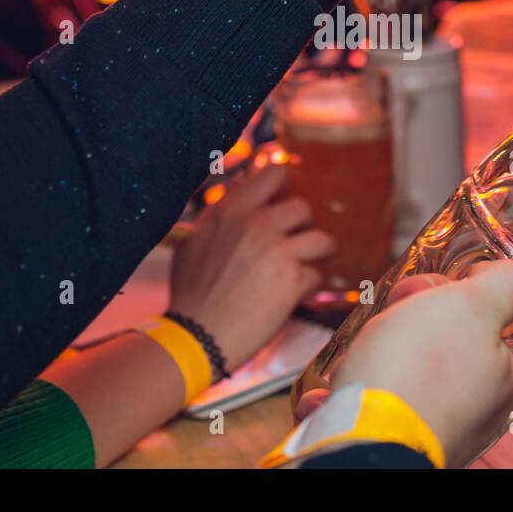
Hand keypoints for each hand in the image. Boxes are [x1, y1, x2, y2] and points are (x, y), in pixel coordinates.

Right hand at [169, 164, 333, 370]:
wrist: (196, 336)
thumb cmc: (190, 294)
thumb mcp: (193, 243)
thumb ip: (218, 218)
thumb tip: (235, 201)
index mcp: (231, 211)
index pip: (274, 175)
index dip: (287, 187)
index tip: (287, 200)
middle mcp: (255, 224)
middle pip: (303, 208)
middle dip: (304, 226)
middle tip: (298, 242)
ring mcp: (276, 251)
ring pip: (322, 239)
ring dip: (320, 253)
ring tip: (312, 263)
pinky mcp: (292, 280)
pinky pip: (317, 275)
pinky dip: (309, 286)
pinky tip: (297, 295)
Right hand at [299, 260, 512, 466]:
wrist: (365, 440)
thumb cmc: (417, 372)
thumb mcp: (474, 305)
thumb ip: (504, 283)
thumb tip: (508, 273)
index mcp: (502, 380)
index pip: (480, 320)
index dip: (445, 298)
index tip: (419, 296)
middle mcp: (476, 412)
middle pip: (437, 343)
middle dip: (403, 326)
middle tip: (385, 329)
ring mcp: (435, 429)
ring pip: (401, 371)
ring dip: (373, 357)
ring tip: (360, 363)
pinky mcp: (394, 441)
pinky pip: (370, 402)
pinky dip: (351, 392)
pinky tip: (342, 391)